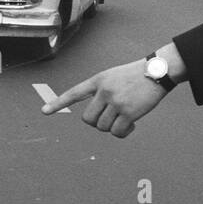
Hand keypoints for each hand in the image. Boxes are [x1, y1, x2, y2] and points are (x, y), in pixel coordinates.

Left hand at [42, 59, 170, 137]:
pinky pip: (117, 132)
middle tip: (110, 118)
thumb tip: (99, 118)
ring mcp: (116, 102)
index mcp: (98, 80)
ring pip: (102, 127)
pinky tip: (132, 125)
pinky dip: (123, 133)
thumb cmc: (138, 75)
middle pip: (88, 119)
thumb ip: (103, 92)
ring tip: (125, 118)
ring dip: (112, 127)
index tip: (44, 111)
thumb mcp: (114, 76)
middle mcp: (104, 91)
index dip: (58, 103)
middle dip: (97, 122)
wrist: (158, 71)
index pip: (74, 92)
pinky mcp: (128, 112)